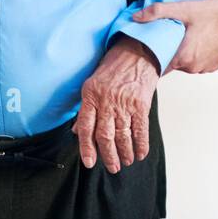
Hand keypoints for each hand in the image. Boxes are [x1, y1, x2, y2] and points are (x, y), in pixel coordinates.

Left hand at [75, 36, 159, 172]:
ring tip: (125, 162)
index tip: (89, 162)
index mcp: (90, 95)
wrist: (137, 51)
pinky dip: (141, 145)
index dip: (86, 147)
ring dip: (124, 153)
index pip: (85, 126)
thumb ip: (85, 108)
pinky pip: (140, 130)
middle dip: (108, 155)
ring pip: (122, 136)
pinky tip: (139, 154)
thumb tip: (76, 131)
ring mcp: (124, 103)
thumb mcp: (92, 83)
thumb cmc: (113, 67)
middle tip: (112, 167)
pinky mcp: (141, 104)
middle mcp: (106, 101)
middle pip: (104, 135)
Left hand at [133, 0, 217, 73]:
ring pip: (185, 62)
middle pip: (171, 63)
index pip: (158, 66)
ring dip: (182, 51)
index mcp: (184, 57)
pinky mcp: (215, 65)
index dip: (151, 56)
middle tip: (167, 33)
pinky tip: (199, 36)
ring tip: (184, 33)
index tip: (147, 48)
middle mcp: (194, 67)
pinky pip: (198, 61)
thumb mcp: (185, 9)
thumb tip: (137, 17)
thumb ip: (158, 12)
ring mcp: (206, 68)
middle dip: (167, 50)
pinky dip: (195, 52)